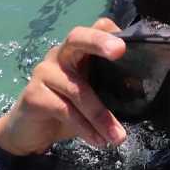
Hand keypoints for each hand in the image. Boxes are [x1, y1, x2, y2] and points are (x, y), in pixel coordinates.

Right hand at [0, 18, 126, 155]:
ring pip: (77, 89)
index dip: (111, 32)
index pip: (94, 28)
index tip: (128, 45)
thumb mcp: (93, 99)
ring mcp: (44, 73)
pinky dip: (85, 127)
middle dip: (99, 42)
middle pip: (77, 38)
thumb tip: (141, 93)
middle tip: (119, 51)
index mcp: (77, 52)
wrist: (28, 133)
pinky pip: (65, 110)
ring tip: (118, 138)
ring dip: (101, 116)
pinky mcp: (34, 95)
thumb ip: (110, 91)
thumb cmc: (67, 111)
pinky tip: (98, 141)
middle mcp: (60, 56)